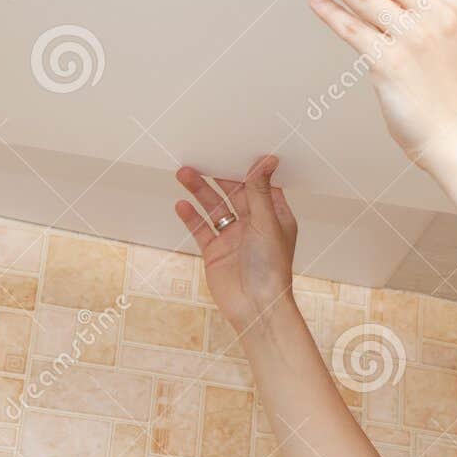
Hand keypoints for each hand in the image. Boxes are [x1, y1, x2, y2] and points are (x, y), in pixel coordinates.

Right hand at [173, 156, 296, 335]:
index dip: (248, 168)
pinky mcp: (215, 252)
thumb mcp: (267, 223)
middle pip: (234, 193)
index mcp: (275, 216)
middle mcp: (254, 225)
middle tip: (202, 157)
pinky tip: (181, 204)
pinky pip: (201, 229)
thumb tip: (268, 160)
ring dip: (200, 191)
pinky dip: (191, 216)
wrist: (255, 308)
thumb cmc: (271, 269)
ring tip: (184, 173)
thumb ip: (260, 191)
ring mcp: (233, 238)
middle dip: (218, 175)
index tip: (234, 147)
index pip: (261, 185)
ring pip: (214, 208)